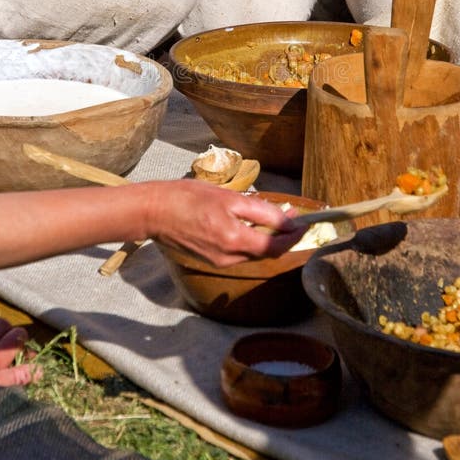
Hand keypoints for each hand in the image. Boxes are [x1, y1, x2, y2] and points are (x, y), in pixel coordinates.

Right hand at [149, 179, 305, 266]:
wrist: (154, 212)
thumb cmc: (188, 198)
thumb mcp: (229, 197)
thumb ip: (260, 210)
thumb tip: (286, 218)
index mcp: (234, 239)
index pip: (276, 247)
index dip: (294, 237)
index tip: (305, 224)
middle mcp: (229, 257)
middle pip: (267, 253)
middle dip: (283, 237)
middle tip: (292, 217)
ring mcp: (219, 261)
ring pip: (253, 254)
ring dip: (267, 239)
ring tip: (273, 219)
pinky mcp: (211, 260)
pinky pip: (239, 253)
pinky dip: (250, 241)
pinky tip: (249, 225)